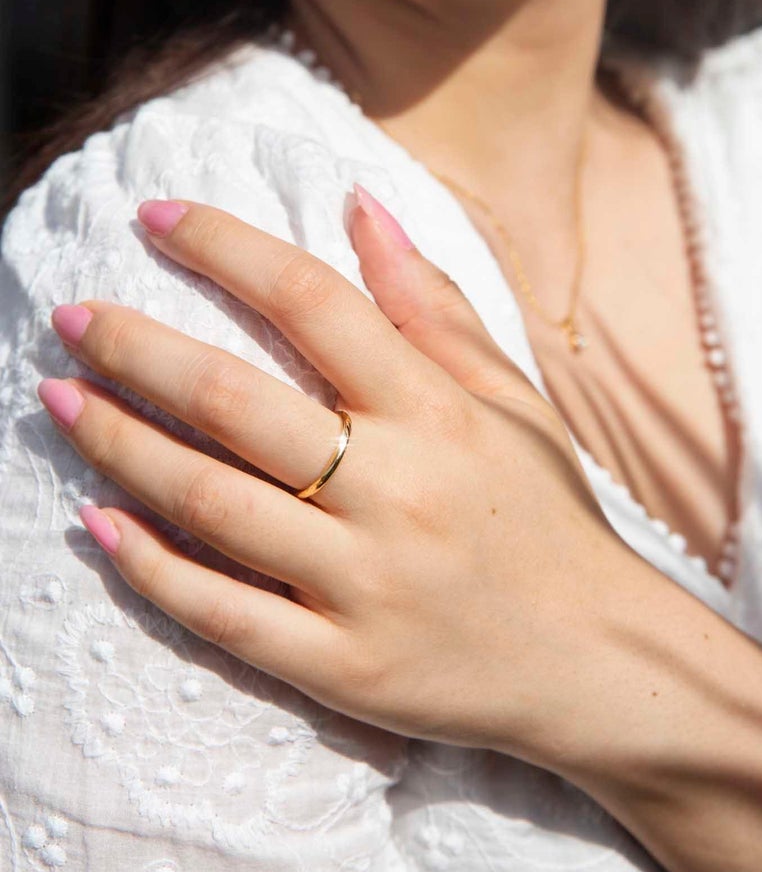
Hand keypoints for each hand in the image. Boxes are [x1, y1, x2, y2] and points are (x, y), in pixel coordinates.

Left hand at [39, 188, 640, 766]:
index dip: (224, 247)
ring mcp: (362, 583)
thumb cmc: (545, 512)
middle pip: (236, 402)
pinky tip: (98, 521)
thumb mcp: (509, 397)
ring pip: (210, 504)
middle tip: (72, 318)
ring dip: (120, 445)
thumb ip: (431, 302)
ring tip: (58, 399)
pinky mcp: (340, 665)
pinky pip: (223, 613)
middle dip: (137, 350)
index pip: (312, 301)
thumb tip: (360, 206)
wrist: (593, 658)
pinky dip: (151, 566)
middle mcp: (395, 489)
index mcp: (436, 411)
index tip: (154, 217)